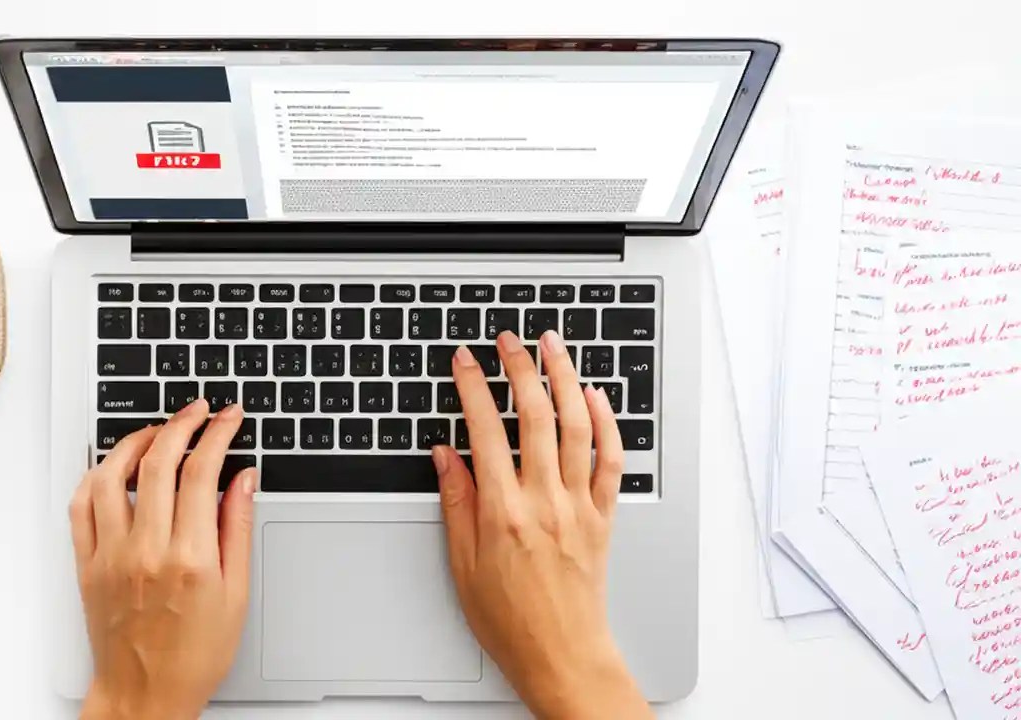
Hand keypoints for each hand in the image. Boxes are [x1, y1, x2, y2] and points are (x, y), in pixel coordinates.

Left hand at [70, 399, 256, 719]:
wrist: (146, 695)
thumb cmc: (194, 655)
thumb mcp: (237, 593)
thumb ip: (238, 528)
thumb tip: (243, 478)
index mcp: (191, 557)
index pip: (202, 471)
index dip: (218, 433)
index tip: (228, 418)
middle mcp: (147, 550)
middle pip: (158, 460)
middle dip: (182, 423)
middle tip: (198, 411)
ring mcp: (111, 555)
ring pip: (111, 474)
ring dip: (136, 440)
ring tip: (157, 431)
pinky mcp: (87, 564)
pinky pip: (81, 505)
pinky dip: (96, 475)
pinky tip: (114, 467)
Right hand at [433, 330, 651, 719]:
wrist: (562, 655)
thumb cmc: (511, 619)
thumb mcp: (463, 564)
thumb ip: (456, 502)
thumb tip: (446, 455)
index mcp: (503, 512)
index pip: (485, 430)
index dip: (472, 387)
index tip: (464, 361)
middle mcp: (544, 501)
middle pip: (534, 416)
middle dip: (519, 368)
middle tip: (508, 340)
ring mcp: (579, 506)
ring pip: (577, 427)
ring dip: (565, 379)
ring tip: (553, 347)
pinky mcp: (603, 516)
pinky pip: (611, 460)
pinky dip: (606, 423)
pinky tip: (595, 398)